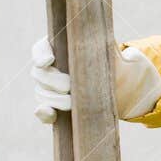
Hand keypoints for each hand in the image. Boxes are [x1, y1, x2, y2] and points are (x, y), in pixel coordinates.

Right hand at [30, 37, 160, 122]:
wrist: (121, 89)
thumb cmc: (115, 65)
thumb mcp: (112, 53)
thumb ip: (107, 46)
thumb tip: (118, 47)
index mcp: (60, 48)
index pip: (40, 48)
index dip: (40, 54)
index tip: (49, 60)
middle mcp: (50, 68)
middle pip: (38, 73)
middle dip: (52, 81)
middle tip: (68, 86)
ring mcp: (48, 88)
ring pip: (40, 92)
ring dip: (54, 99)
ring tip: (71, 103)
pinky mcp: (53, 107)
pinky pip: (43, 111)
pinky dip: (45, 114)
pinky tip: (51, 114)